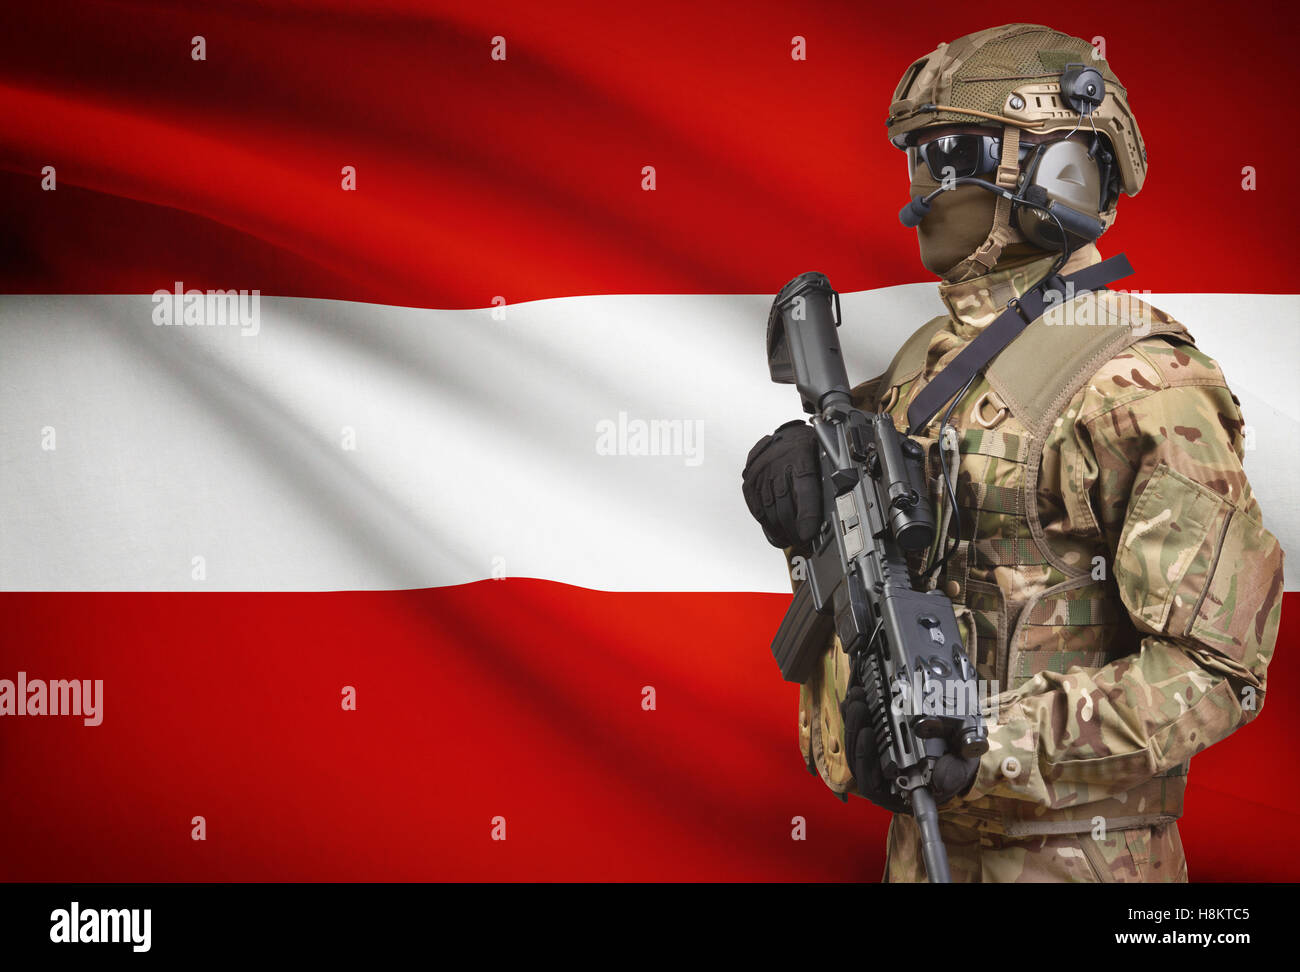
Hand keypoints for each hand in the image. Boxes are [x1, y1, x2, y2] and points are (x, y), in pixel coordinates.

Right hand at [740, 420, 822, 553]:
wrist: (787, 432)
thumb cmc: (809, 447)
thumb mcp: (824, 457)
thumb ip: (825, 482)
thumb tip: (835, 511)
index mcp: (802, 454)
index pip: (804, 489)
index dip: (806, 516)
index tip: (808, 535)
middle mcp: (778, 461)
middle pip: (784, 503)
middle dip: (793, 529)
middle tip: (802, 542)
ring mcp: (761, 470)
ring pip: (768, 507)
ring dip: (779, 529)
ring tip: (789, 541)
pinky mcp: (750, 478)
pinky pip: (755, 505)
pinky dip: (765, 522)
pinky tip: (774, 532)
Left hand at [840, 686, 977, 812]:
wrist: (959, 750)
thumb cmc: (956, 762)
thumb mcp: (963, 765)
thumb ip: (955, 772)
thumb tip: (941, 781)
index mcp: (902, 790)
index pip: (873, 784)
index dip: (864, 760)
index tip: (867, 734)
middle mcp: (886, 779)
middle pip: (858, 758)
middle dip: (855, 729)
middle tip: (860, 707)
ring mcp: (877, 761)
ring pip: (854, 744)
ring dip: (853, 719)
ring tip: (857, 698)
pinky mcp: (874, 744)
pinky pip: (855, 733)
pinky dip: (851, 716)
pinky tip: (852, 699)